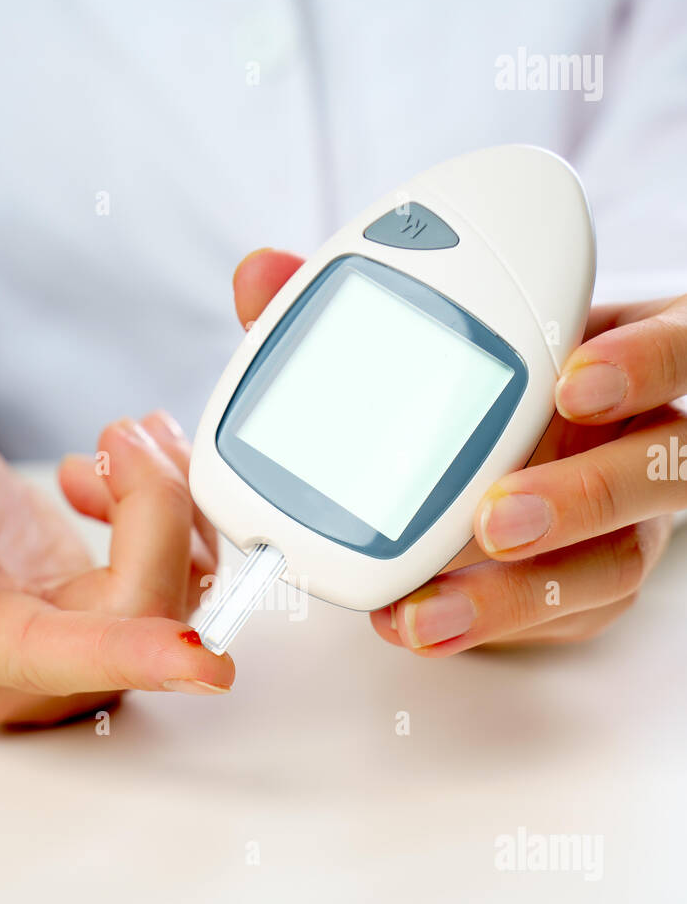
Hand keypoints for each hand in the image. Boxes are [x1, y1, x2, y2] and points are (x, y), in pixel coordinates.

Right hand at [0, 397, 233, 724]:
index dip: (131, 655)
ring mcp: (65, 656)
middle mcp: (15, 669)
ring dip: (176, 511)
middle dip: (157, 514)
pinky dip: (175, 522)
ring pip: (170, 603)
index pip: (52, 659)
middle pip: (133, 615)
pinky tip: (130, 470)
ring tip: (130, 438)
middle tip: (126, 437)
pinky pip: (173, 590)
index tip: (202, 658)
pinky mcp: (101, 627)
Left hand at [234, 251, 686, 652]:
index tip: (571, 379)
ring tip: (427, 613)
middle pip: (661, 471)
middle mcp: (648, 441)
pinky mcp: (598, 590)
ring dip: (519, 595)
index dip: (640, 362)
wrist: (562, 441)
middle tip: (495, 518)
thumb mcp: (466, 329)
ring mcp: (633, 523)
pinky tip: (422, 624)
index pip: (677, 348)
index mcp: (636, 358)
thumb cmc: (513, 379)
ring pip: (614, 566)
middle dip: (581, 496)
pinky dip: (492, 626)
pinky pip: (567, 620)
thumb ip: (366, 306)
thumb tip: (259, 277)